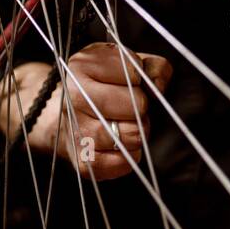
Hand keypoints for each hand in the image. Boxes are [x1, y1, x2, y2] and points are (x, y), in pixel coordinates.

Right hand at [16, 42, 170, 179]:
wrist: (72, 116)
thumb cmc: (108, 87)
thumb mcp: (131, 65)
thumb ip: (154, 67)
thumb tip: (156, 87)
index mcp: (83, 65)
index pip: (131, 72)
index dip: (141, 80)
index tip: (132, 83)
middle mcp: (74, 95)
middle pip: (133, 105)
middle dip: (141, 108)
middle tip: (133, 108)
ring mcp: (75, 128)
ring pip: (127, 135)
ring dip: (136, 133)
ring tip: (127, 126)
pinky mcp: (81, 159)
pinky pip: (119, 163)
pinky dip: (129, 156)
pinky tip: (123, 145)